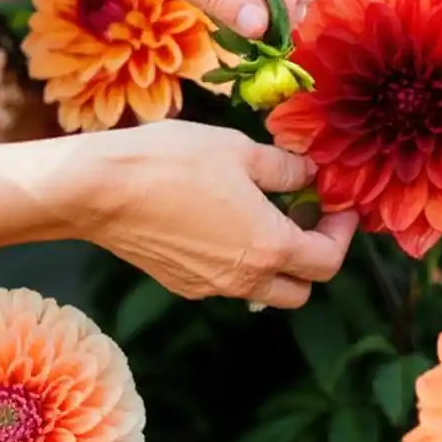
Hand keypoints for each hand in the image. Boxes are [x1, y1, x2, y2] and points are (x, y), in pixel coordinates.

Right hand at [68, 120, 356, 307]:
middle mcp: (244, 280)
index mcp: (269, 248)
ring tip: (264, 214)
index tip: (339, 206)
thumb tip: (310, 174)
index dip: (343, 233)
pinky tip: (224, 221)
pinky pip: (227, 283)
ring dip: (276, 263)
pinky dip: (240, 261)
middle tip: (305, 214)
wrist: (98, 189)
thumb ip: (285, 168)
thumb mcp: (241, 151)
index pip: (328, 261)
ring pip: (263, 290)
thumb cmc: (173, 162)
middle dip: (313, 257)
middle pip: (301, 289)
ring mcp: (209, 287)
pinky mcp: (181, 283)